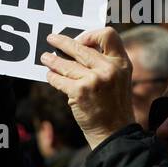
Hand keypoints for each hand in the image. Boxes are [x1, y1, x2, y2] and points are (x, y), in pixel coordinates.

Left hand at [42, 29, 134, 149]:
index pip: (108, 34)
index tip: (80, 40)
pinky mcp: (80, 92)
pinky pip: (59, 79)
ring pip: (66, 63)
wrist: (115, 132)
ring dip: (52, 60)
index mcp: (122, 63)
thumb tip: (77, 48)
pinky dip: (52, 77)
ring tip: (45, 58)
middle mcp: (110, 69)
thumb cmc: (114, 106)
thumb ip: (106, 63)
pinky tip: (50, 76)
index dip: (91, 34)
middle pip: (81, 47)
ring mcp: (95, 80)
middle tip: (52, 39)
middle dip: (63, 42)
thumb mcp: (119, 79)